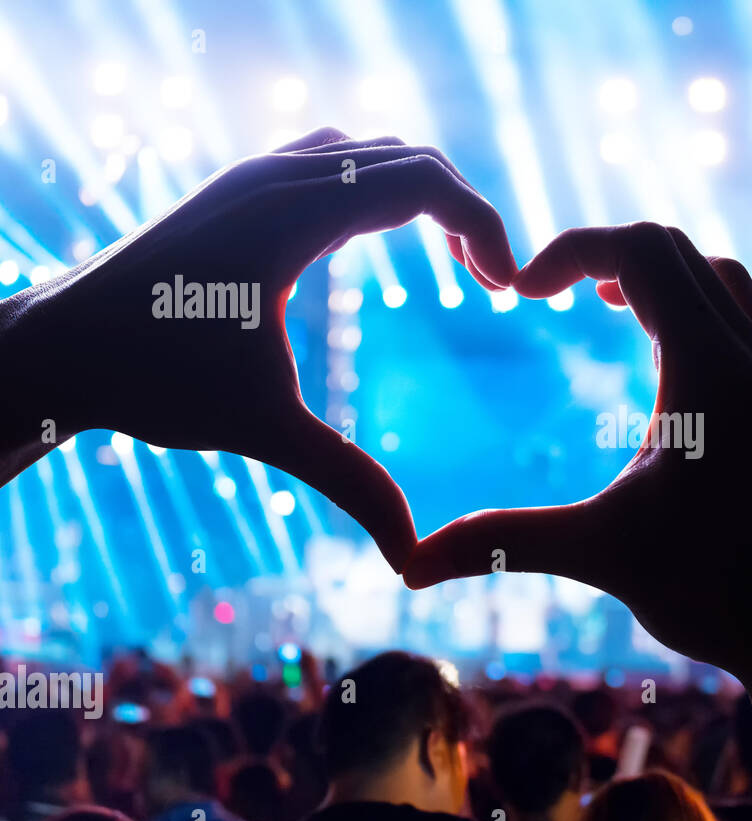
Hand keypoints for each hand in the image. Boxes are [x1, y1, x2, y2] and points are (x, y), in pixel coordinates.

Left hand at [0, 128, 516, 570]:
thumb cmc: (152, 381)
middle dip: (467, 213)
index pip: (422, 180)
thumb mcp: (264, 429)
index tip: (509, 288)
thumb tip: (411, 558)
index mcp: (290, 217)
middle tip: (494, 283)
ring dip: (427, 195)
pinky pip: (338, 156)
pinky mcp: (244, 185)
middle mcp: (277, 176)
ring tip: (457, 262)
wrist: (61, 346)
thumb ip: (349, 483)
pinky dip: (383, 185)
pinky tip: (385, 238)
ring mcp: (256, 173)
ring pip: (375, 150)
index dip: (483, 225)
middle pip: (411, 157)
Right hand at [404, 224, 751, 820]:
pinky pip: (744, 321)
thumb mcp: (601, 555)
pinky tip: (663, 367)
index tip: (518, 291)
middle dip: (606, 252)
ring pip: (721, 279)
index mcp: (710, 370)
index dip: (569, 250)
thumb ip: (503, 543)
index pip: (639, 250)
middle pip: (678, 248)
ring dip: (659, 275)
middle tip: (549, 287)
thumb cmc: (720, 594)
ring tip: (606, 307)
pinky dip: (695, 309)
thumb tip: (408, 569)